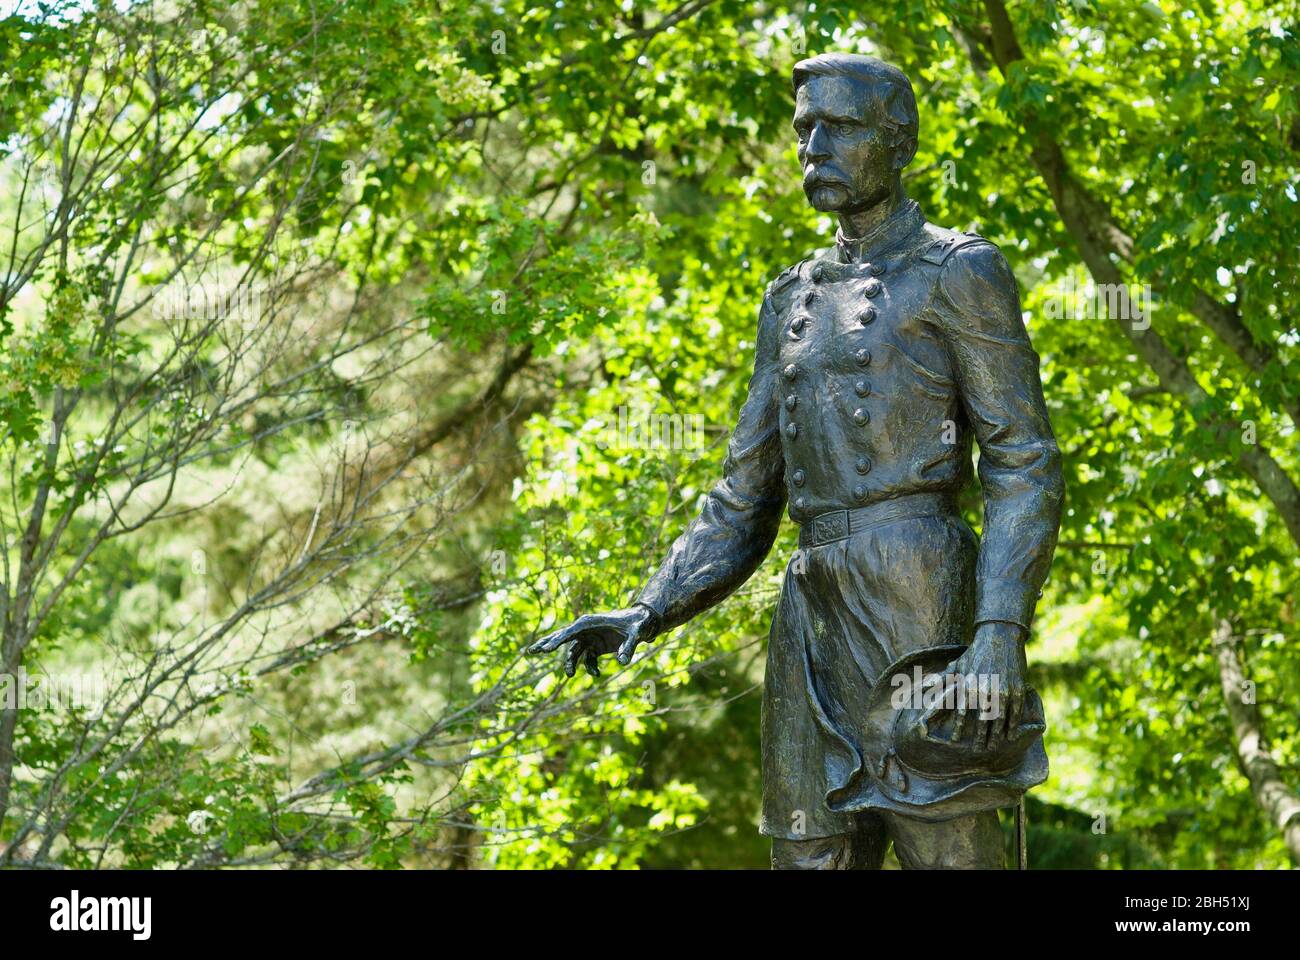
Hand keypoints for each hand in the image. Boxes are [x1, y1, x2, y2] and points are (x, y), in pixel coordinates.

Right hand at [526, 605, 659, 677]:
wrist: (643, 622)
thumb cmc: (637, 624)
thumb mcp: (635, 635)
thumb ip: (628, 647)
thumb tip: (623, 663)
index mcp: (589, 622)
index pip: (569, 633)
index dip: (556, 641)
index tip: (545, 649)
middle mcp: (585, 629)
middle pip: (561, 638)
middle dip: (547, 645)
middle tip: (530, 651)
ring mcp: (589, 638)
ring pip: (572, 652)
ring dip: (570, 664)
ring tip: (570, 675)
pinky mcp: (595, 646)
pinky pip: (586, 659)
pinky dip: (589, 667)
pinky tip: (597, 673)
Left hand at [920, 621, 1028, 749]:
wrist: (999, 637)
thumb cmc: (975, 653)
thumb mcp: (957, 665)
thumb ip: (943, 680)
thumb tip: (924, 687)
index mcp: (968, 686)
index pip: (963, 714)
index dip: (960, 729)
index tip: (957, 741)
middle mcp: (985, 690)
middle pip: (982, 722)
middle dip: (981, 738)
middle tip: (979, 750)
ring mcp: (1003, 691)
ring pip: (1000, 720)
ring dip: (998, 735)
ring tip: (995, 746)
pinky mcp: (1017, 689)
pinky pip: (1015, 712)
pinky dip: (1013, 725)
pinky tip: (1011, 734)